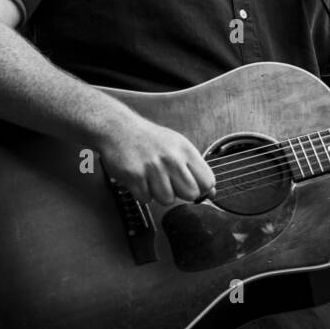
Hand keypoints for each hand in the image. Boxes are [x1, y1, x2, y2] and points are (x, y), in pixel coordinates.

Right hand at [98, 114, 214, 205]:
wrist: (118, 128)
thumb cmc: (148, 139)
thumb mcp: (177, 145)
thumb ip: (194, 167)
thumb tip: (210, 192)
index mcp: (185, 150)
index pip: (207, 181)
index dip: (201, 189)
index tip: (192, 187)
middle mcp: (172, 159)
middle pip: (191, 194)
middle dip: (180, 193)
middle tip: (169, 182)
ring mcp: (154, 168)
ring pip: (167, 200)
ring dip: (158, 193)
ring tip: (151, 178)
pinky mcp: (135, 176)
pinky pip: (146, 199)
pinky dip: (141, 193)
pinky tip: (139, 178)